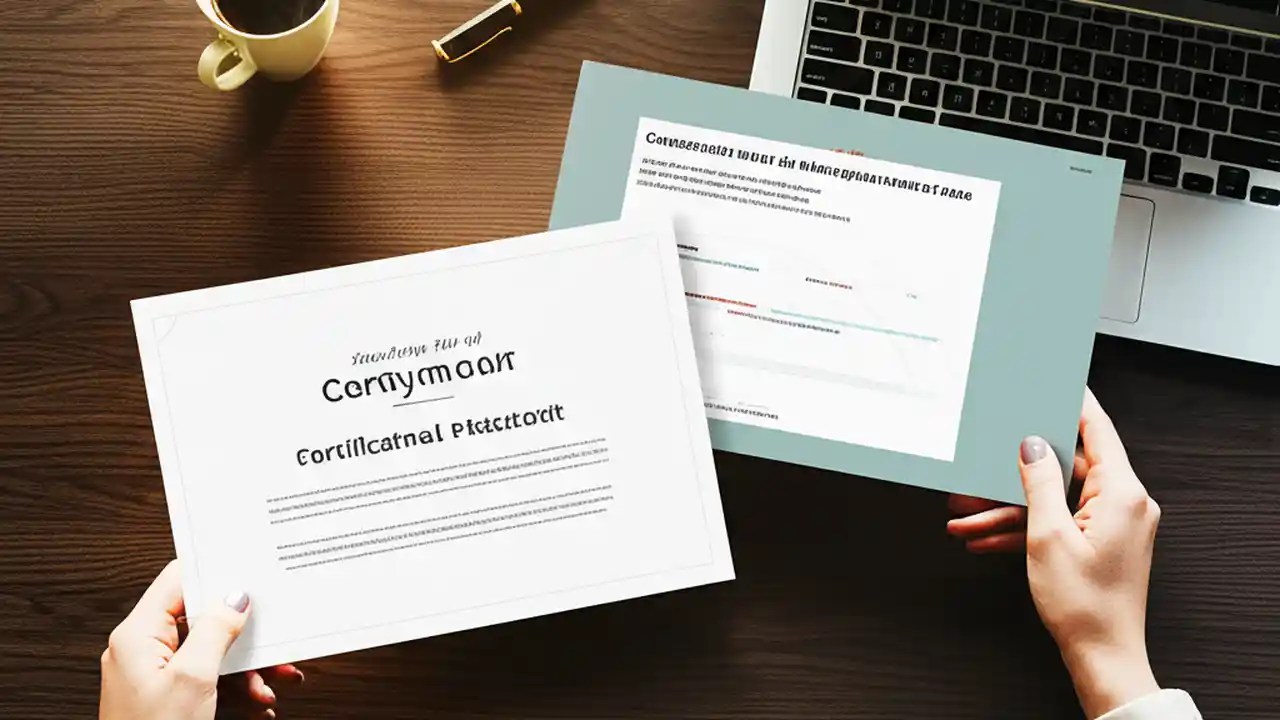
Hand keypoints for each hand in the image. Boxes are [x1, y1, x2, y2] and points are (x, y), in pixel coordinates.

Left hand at [100, 561, 301, 719]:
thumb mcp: (193, 679)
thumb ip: (215, 629)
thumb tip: (235, 596)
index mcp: (137, 635)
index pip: (177, 581)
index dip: (214, 573)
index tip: (249, 573)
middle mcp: (143, 650)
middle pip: (202, 621)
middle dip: (243, 636)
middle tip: (274, 644)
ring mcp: (154, 675)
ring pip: (210, 654)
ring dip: (245, 670)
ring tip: (269, 686)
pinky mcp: (167, 698)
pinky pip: (207, 680)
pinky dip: (234, 690)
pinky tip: (256, 704)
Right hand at [952, 389, 1162, 718]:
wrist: (1103, 658)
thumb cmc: (1085, 606)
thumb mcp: (1047, 537)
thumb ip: (1037, 483)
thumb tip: (1032, 446)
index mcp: (1122, 493)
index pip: (1096, 429)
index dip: (1071, 402)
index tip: (1052, 379)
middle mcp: (1124, 504)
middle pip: (1065, 468)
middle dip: (1014, 472)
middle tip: (981, 461)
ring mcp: (1112, 525)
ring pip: (1052, 500)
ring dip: (1008, 508)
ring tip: (966, 515)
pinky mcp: (1099, 544)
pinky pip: (1056, 524)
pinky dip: (1023, 529)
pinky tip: (985, 538)